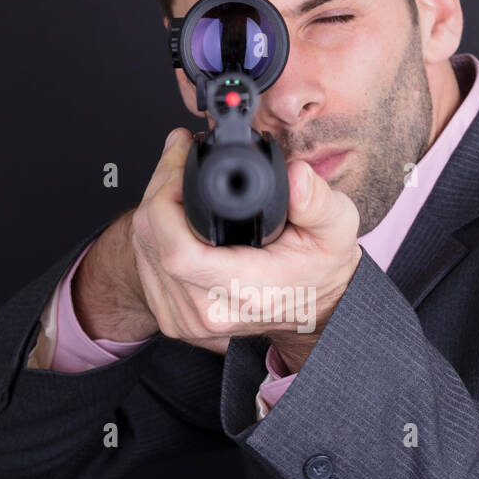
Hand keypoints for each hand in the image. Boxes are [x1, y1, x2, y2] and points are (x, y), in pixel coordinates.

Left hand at [129, 128, 362, 357]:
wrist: (313, 309)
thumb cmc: (320, 267)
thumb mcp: (336, 228)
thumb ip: (318, 202)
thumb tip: (295, 178)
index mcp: (245, 289)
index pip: (178, 250)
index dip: (166, 198)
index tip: (183, 165)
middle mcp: (209, 311)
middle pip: (152, 240)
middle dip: (159, 188)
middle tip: (180, 159)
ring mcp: (187, 320)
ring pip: (142, 249)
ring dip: (153, 208)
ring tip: (179, 182)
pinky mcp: (174, 320)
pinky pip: (145, 266)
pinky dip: (153, 234)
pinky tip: (174, 217)